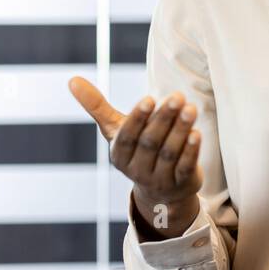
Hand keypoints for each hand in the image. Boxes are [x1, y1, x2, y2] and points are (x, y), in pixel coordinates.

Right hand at [67, 77, 203, 233]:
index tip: (149, 98)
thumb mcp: (116, 130)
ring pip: (169, 153)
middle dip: (163, 119)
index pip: (127, 137)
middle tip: (177, 96)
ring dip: (180, 130)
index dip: (137, 118)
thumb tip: (72, 79)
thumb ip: (97, 106)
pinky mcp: (181, 184)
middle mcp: (137, 169)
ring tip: (190, 108)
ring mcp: (160, 179)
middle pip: (150, 143)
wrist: (161, 190)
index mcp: (119, 154)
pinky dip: (191, 151)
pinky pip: (185, 167)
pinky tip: (196, 132)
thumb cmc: (136, 149)